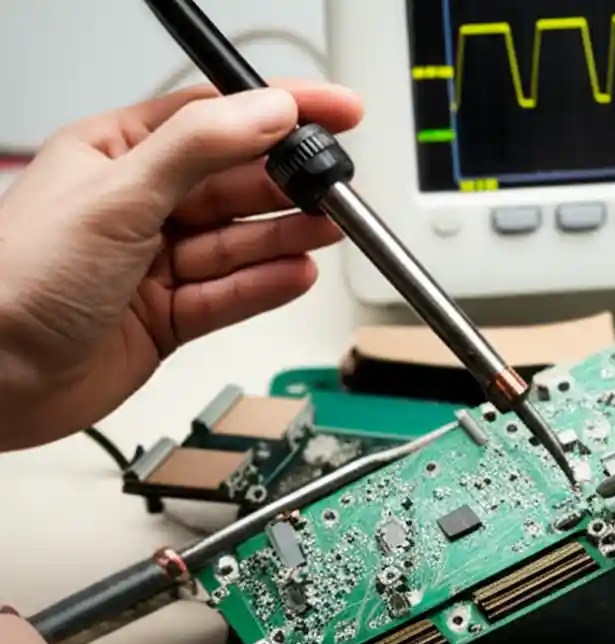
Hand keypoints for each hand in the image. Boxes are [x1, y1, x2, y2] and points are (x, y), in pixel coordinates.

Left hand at [0, 81, 361, 449]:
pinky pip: (231, 294)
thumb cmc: (17, 280)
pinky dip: (266, 285)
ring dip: (286, 235)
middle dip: (288, 183)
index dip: (279, 110)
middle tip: (337, 186)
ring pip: (239, 242)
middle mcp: (139, 205)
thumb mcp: (118, 195)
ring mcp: (155, 263)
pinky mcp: (168, 317)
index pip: (215, 118)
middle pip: (235, 184)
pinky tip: (297, 273)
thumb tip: (268, 109)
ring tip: (329, 228)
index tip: (335, 111)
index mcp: (116, 154)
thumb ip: (199, 147)